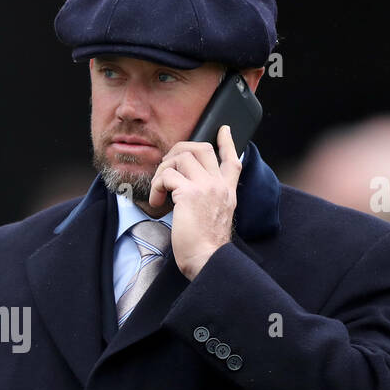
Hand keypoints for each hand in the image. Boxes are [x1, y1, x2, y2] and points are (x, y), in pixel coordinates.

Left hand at [148, 124, 243, 280]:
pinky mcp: (189, 193)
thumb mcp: (216, 218)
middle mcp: (220, 185)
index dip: (227, 142)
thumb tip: (189, 193)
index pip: (233, 159)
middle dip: (179, 150)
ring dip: (163, 170)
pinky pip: (167, 175)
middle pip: (202, 148)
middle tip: (166, 166)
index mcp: (228, 191)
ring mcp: (206, 187)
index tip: (223, 129)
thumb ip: (211, 201)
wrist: (208, 259)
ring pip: (181, 157)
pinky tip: (156, 201)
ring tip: (159, 190)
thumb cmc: (207, 247)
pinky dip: (156, 185)